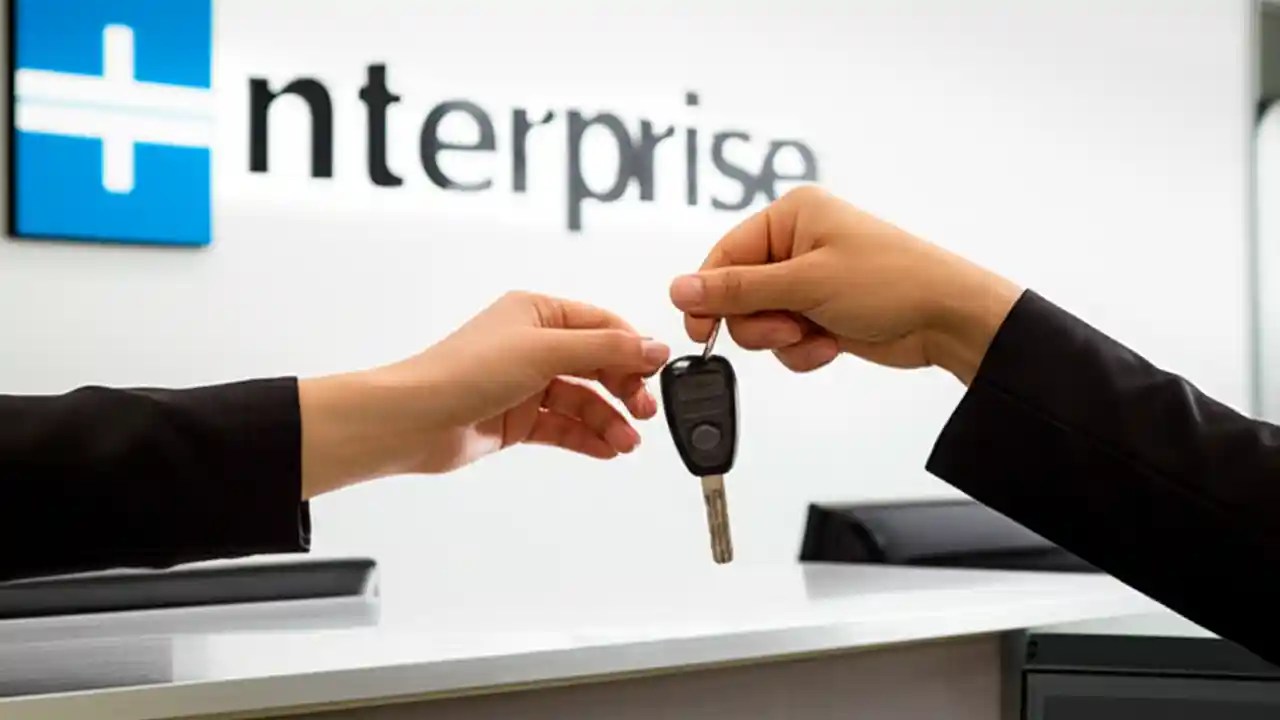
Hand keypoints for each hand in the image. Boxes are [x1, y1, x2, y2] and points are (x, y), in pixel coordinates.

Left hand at [298, 291, 669, 497]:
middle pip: (596, 363)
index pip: (601, 325)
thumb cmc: (463, 372)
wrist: (414, 420)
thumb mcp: (545, 351)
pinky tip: (608, 448)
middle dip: (623, 388)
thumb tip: (653, 346)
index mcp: (537, 312)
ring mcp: (525, 383)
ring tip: (626, 441)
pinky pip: (563, 426)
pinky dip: (587, 437)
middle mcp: (532, 344)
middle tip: (644, 411)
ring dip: (608, 419)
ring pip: (582, 400)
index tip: (656, 372)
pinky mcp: (516, 419)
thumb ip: (605, 349)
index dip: (632, 348)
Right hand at [669, 186, 1021, 383]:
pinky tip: (830, 344)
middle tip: (788, 329)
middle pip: (737, 293)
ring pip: (759, 321)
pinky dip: (802, 349)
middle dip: (759, 322)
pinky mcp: (818, 311)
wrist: (948, 318)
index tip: (701, 330)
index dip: (708, 295)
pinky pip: (784, 338)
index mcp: (789, 216)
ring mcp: (807, 279)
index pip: (723, 256)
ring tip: (815, 335)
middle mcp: (795, 243)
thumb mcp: (806, 284)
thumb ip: (738, 290)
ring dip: (783, 339)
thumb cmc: (893, 282)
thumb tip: (680, 288)